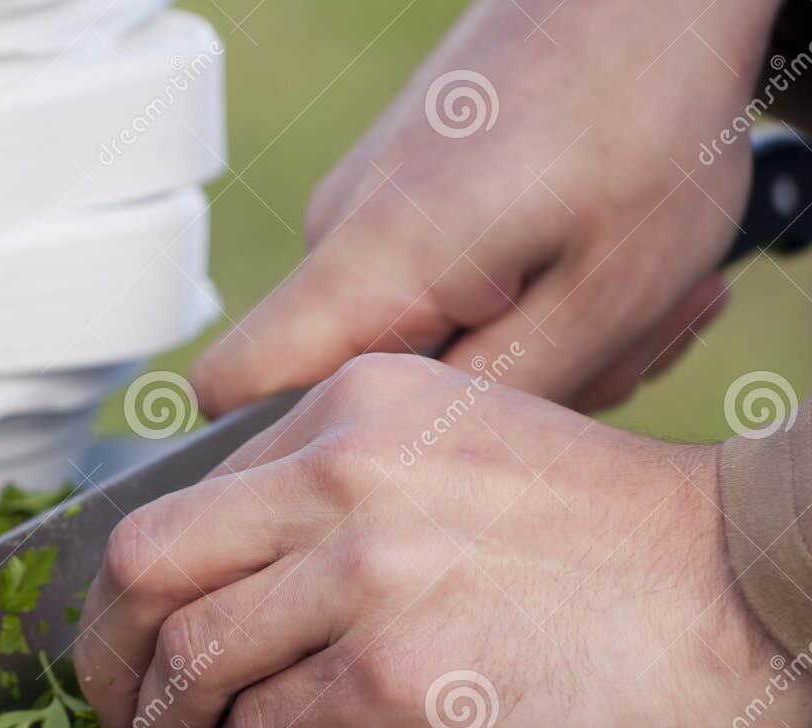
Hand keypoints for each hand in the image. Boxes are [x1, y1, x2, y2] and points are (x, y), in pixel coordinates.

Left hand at [73, 355, 811, 727]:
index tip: (132, 646)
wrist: (744, 581)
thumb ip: (339, 492)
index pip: (179, 503)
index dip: (134, 594)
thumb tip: (234, 584)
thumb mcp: (455, 450)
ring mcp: (370, 572)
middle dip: (106, 659)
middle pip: (145, 567)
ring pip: (191, 660)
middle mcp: (344, 473)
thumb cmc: (604, 536)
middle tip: (117, 714)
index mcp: (350, 408)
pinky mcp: (401, 674)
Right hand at [193, 0, 779, 416]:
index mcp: (370, 259)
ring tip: (611, 296)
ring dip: (515, 340)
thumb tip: (407, 470)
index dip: (272, 453)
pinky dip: (515, 292)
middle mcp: (340, 229)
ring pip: (406, 333)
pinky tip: (590, 260)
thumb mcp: (604, 296)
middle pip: (342, 382)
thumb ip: (491, 399)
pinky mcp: (398, 188)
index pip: (229, 391)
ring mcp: (363, 203)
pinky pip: (431, 282)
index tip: (371, 468)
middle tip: (591, 358)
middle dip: (462, 402)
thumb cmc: (645, 110)